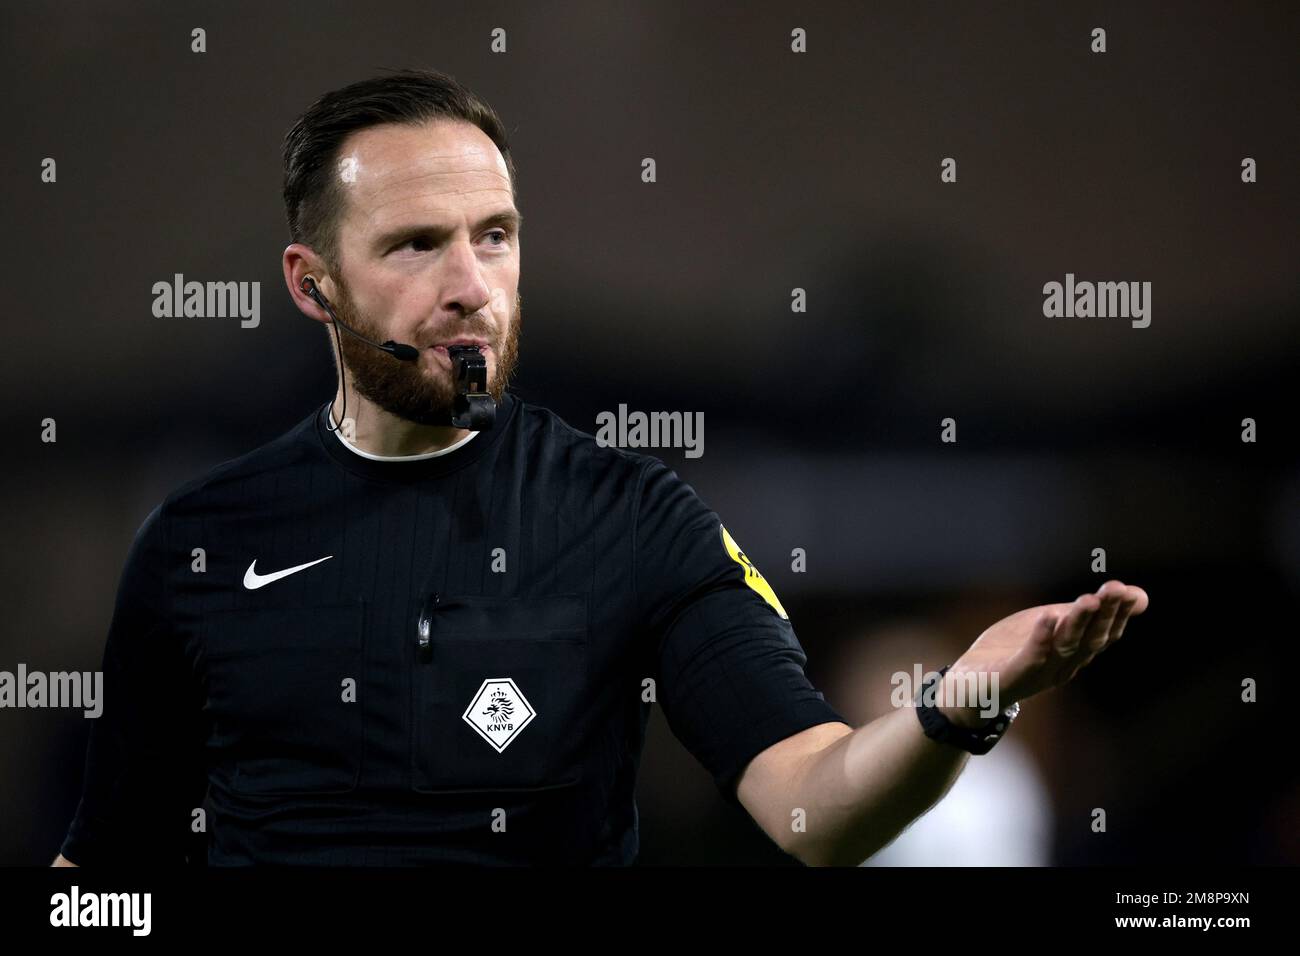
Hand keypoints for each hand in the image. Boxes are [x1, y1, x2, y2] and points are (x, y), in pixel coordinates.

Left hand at [937, 579, 1148, 726]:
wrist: (970, 685)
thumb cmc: (1012, 651)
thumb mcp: (1051, 623)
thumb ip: (1085, 612)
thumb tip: (1140, 595)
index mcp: (1074, 654)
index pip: (1103, 634)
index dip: (1118, 614)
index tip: (1131, 591)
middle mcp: (1063, 666)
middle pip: (1090, 640)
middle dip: (1106, 614)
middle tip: (1117, 589)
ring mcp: (1040, 673)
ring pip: (1065, 646)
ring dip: (1078, 623)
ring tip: (1089, 599)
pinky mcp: (1014, 677)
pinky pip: (1031, 657)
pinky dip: (1041, 637)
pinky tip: (1047, 616)